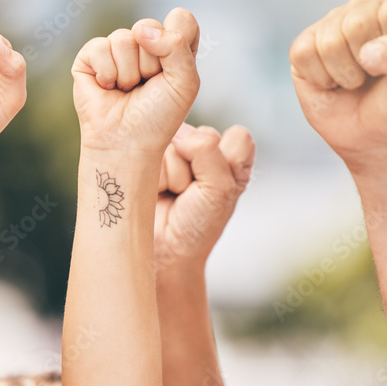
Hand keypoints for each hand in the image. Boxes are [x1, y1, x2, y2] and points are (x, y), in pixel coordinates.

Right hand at [72, 8, 200, 157]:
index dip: (177, 43)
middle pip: (150, 26)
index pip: (181, 19)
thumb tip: (139, 29)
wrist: (127, 143)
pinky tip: (107, 88)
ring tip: (126, 90)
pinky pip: (100, 46)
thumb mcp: (185, 82)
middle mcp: (144, 44)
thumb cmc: (158, 118)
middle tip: (146, 86)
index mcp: (171, 47)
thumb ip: (177, 45)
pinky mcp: (90, 56)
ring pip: (124, 38)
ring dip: (128, 73)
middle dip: (150, 63)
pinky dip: (107, 73)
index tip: (172, 72)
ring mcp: (116, 49)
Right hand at [154, 123, 253, 271]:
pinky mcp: (148, 155)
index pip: (237, 136)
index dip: (227, 160)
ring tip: (172, 193)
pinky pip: (150, 152)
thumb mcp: (219, 191)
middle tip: (190, 193)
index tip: (216, 187)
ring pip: (175, 143)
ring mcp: (175, 150)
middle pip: (203, 135)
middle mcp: (205, 149)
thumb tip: (178, 134)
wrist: (163, 251)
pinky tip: (156, 190)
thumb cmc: (197, 226)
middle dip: (195, 168)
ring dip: (173, 175)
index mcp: (232, 156)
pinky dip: (155, 177)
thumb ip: (209, 153)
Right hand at [289, 0, 386, 171]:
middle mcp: (365, 5)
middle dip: (365, 63)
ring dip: (343, 74)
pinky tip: (332, 83)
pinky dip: (319, 78)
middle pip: (355, 24)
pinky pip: (302, 53)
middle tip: (373, 76)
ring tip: (355, 81)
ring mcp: (331, 23)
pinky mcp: (304, 45)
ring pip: (328, 42)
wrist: (377, 138)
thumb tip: (367, 51)